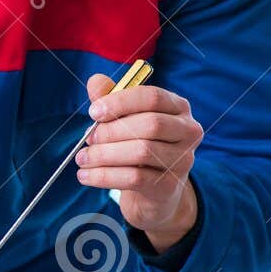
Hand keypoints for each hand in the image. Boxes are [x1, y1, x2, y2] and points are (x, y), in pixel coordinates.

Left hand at [76, 74, 203, 252]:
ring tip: (82, 158)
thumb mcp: (125, 119)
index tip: (93, 112)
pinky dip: (105, 176)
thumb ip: (111, 99)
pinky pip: (135, 178)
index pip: (153, 97)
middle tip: (88, 139)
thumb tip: (95, 80)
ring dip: (105, 155)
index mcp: (177, 107)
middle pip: (150, 124)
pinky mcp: (170, 185)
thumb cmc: (137, 145)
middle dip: (112, 131)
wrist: (153, 190)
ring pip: (142, 151)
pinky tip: (85, 176)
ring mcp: (183, 159)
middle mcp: (188, 131)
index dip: (120, 102)